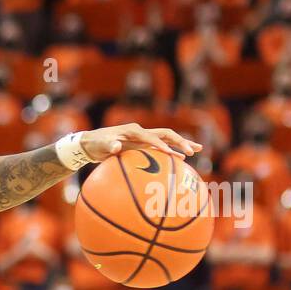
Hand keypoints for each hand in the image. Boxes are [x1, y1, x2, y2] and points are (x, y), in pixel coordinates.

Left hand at [79, 124, 201, 161]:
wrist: (93, 142)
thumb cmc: (96, 143)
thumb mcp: (100, 144)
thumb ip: (109, 144)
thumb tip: (116, 145)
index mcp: (133, 130)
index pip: (151, 137)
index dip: (161, 145)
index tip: (170, 154)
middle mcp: (142, 132)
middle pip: (166, 134)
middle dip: (180, 141)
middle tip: (193, 151)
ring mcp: (144, 138)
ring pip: (168, 139)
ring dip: (182, 144)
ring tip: (197, 150)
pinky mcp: (144, 145)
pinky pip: (161, 147)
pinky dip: (172, 151)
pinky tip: (182, 159)